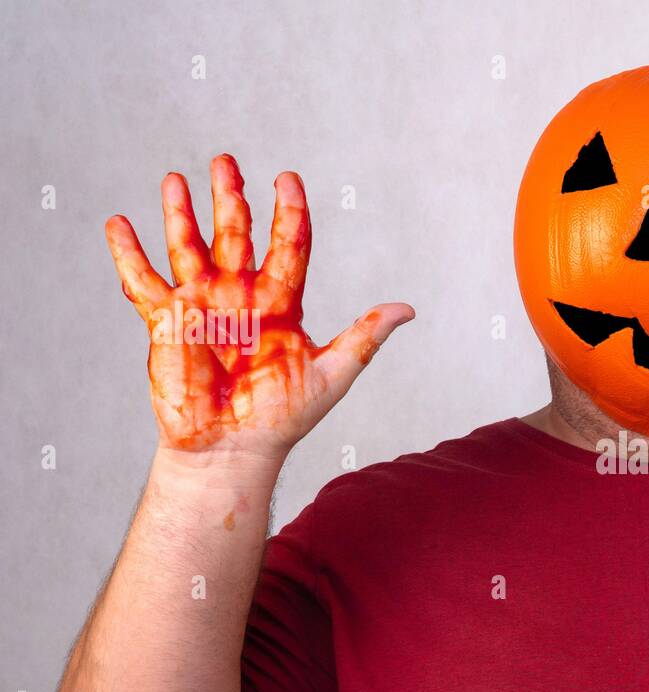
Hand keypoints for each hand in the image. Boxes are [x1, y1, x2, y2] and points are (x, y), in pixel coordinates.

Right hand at [107, 154, 413, 457]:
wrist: (232, 450)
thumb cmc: (282, 418)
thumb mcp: (331, 375)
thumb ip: (364, 337)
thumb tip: (407, 309)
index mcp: (281, 303)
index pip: (289, 245)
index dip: (289, 212)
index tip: (288, 178)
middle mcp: (241, 296)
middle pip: (236, 235)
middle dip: (230, 198)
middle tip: (226, 161)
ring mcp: (203, 306)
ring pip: (189, 247)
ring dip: (182, 214)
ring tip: (175, 178)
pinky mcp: (167, 323)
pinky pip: (143, 282)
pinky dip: (129, 254)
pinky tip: (118, 223)